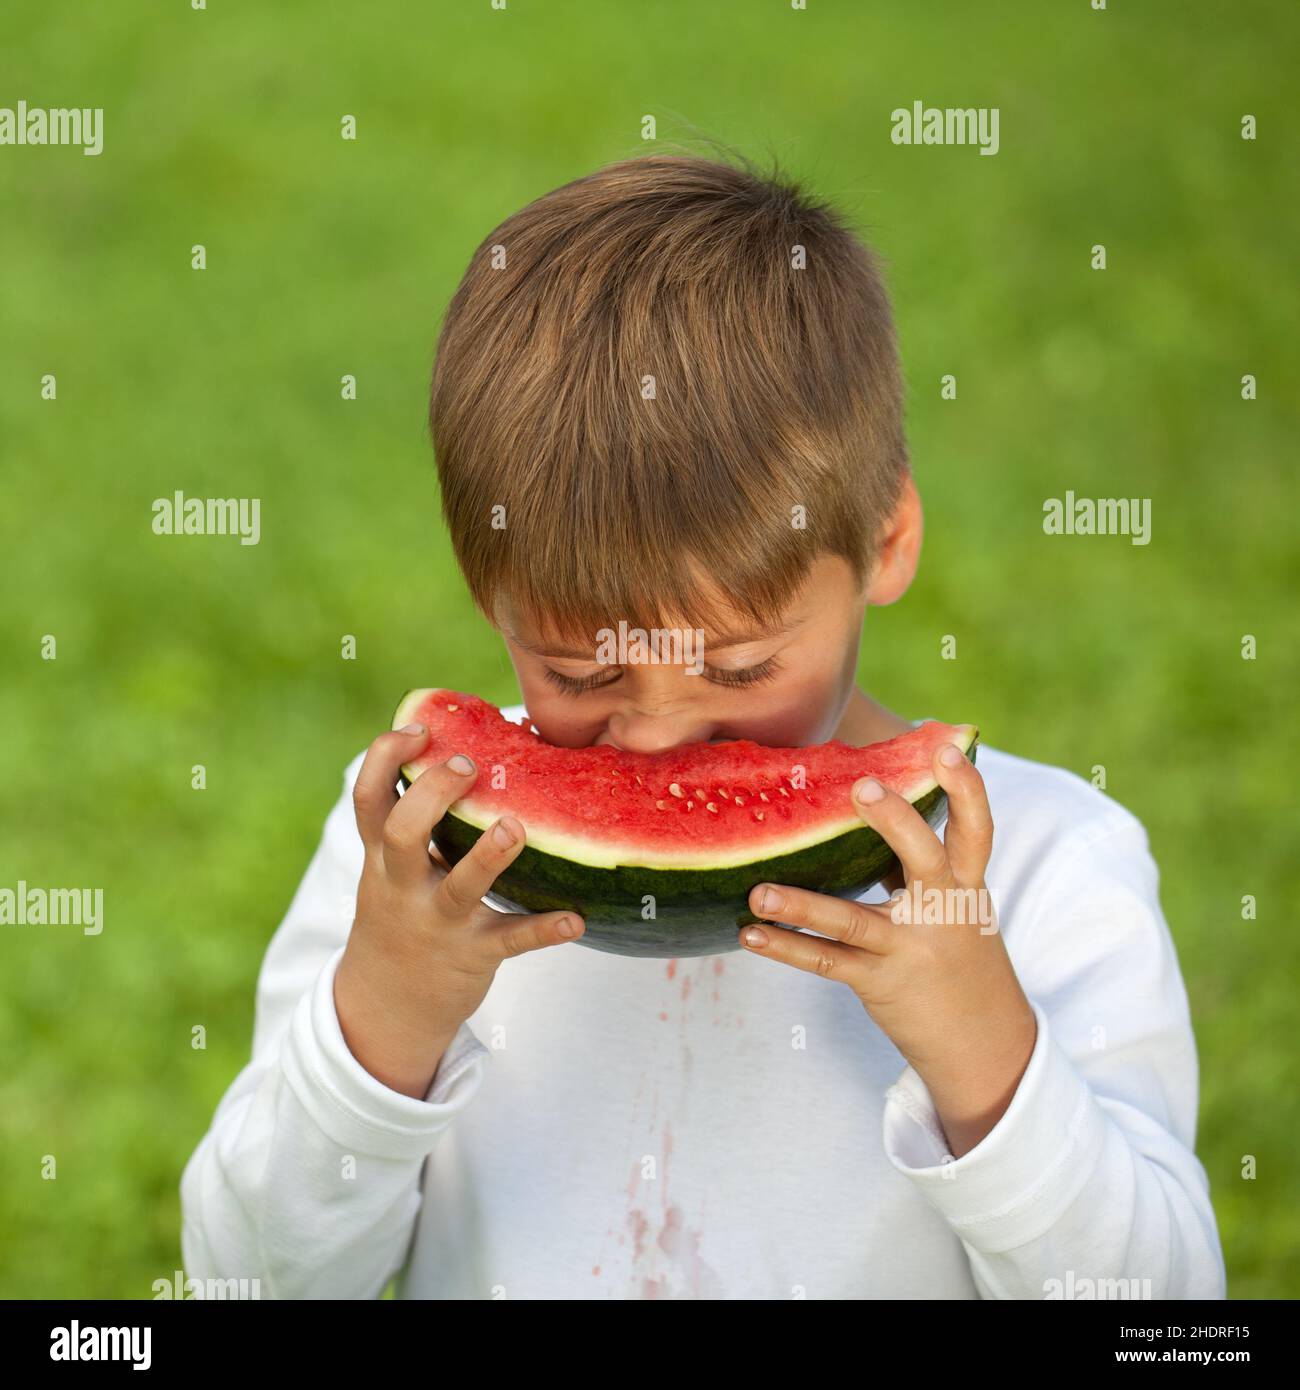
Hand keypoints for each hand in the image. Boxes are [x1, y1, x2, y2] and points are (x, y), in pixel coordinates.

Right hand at [334, 722, 584, 1098]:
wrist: (389, 1004)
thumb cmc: (404, 911)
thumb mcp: (394, 868)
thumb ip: (420, 820)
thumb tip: (465, 746)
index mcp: (383, 856)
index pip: (370, 798)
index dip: (387, 758)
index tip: (420, 729)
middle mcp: (404, 885)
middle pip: (402, 832)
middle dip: (432, 795)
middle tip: (469, 767)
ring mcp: (438, 921)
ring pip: (458, 887)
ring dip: (487, 857)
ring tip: (515, 827)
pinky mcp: (473, 953)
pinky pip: (510, 940)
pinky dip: (543, 930)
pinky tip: (576, 919)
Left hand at [738, 741, 1035, 1155]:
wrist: (986, 1047)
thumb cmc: (959, 957)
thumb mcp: (958, 908)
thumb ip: (922, 863)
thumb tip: (872, 803)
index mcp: (967, 886)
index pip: (976, 830)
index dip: (965, 788)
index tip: (945, 747)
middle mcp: (943, 913)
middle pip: (925, 858)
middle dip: (895, 822)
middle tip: (860, 786)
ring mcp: (911, 950)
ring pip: (853, 922)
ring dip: (801, 906)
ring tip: (757, 891)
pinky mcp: (881, 983)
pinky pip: (826, 962)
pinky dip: (785, 947)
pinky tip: (749, 933)